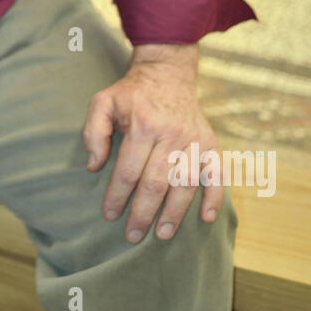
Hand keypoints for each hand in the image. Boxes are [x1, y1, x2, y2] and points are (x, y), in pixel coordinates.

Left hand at [81, 44, 221, 241]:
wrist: (168, 74)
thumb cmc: (131, 94)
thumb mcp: (102, 103)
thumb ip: (93, 133)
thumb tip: (94, 166)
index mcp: (144, 126)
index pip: (129, 170)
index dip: (117, 196)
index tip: (109, 215)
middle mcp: (171, 135)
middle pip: (156, 183)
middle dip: (143, 213)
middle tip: (133, 236)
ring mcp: (194, 141)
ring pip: (185, 184)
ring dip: (174, 213)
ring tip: (162, 235)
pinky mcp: (210, 144)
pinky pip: (217, 174)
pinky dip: (214, 197)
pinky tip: (206, 218)